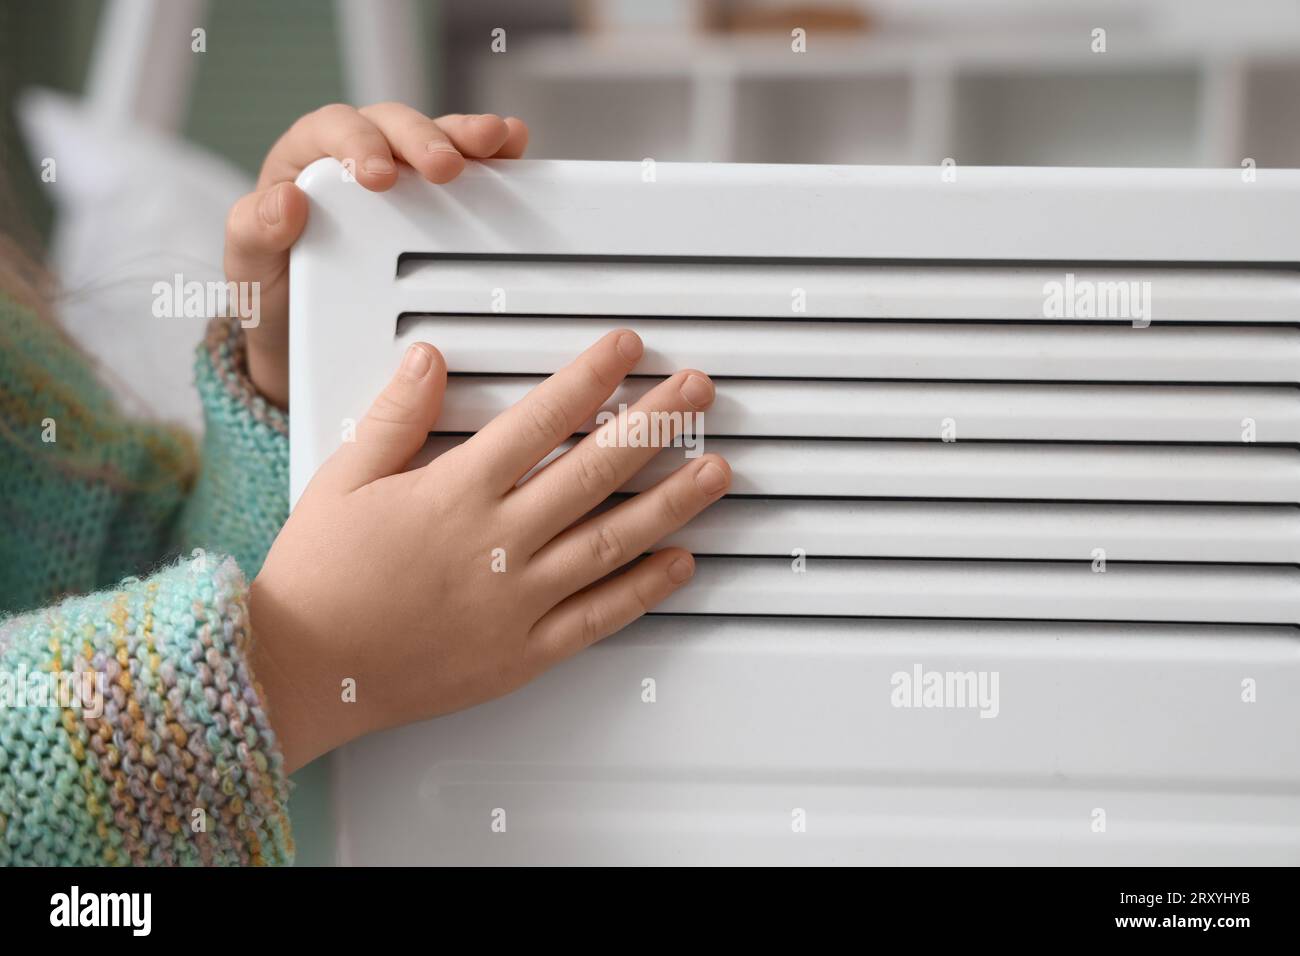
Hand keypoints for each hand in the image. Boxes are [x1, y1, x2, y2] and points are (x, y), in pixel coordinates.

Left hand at [224, 104, 528, 407]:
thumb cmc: (279, 300)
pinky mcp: (442, 202)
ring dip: (466, 135)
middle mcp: (358, 157)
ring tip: (495, 142)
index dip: (357, 141)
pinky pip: (470, 168)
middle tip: (444, 168)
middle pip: (392, 126)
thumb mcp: (250, 272)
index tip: (376, 175)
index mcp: (308, 163)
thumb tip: (285, 201)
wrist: (315, 344)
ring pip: (436, 137)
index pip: (333, 129)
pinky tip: (515, 149)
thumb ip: (253, 234)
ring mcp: (405, 179)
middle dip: (421, 138)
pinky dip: (495, 156)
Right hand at [248, 330, 729, 771]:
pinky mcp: (521, 653)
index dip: (591, 377)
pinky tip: (680, 563)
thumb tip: (428, 361)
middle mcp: (495, 544)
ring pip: (611, 541)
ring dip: (671, 502)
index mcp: (453, 494)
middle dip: (654, 423)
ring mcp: (515, 601)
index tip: (626, 350)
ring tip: (715, 470)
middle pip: (593, 471)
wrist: (303, 674)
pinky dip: (644, 591)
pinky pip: (597, 618)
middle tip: (695, 392)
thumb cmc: (319, 580)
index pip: (540, 419)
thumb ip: (395, 417)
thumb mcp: (344, 480)